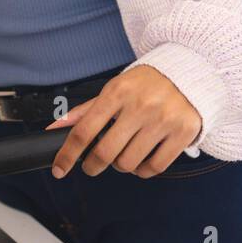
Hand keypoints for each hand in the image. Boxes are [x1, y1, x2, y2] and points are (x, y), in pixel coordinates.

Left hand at [45, 66, 202, 178]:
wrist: (187, 72)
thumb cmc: (144, 84)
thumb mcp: (113, 89)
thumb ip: (85, 111)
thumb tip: (54, 128)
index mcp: (117, 92)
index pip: (84, 130)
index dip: (67, 155)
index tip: (59, 170)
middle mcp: (140, 106)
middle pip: (105, 152)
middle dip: (93, 165)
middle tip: (92, 165)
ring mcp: (163, 120)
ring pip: (129, 163)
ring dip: (120, 165)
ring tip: (122, 154)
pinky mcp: (182, 133)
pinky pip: (154, 167)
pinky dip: (142, 170)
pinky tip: (140, 160)